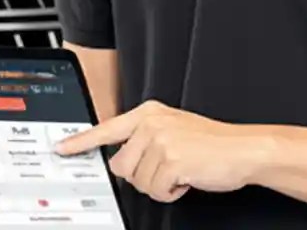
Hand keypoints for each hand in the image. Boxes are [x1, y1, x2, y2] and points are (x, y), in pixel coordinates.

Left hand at [54, 100, 272, 202]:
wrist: (244, 149)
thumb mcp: (173, 129)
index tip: (62, 148)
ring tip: (182, 171)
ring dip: (160, 185)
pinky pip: (157, 191)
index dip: (81, 141)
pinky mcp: (171, 160)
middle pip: (121, 166)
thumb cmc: (212, 144)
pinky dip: (172, 192)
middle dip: (142, 176)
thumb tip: (122, 160)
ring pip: (138, 181)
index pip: (107, 128)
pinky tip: (188, 178)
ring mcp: (160, 140)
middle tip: (168, 169)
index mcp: (148, 113)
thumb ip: (145, 137)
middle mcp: (150, 123)